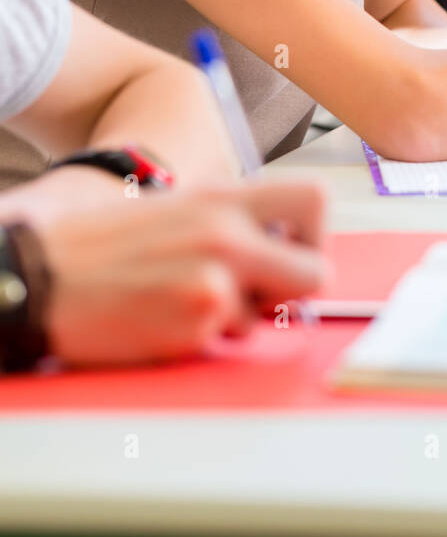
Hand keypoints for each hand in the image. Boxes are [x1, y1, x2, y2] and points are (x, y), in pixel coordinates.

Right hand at [38, 177, 329, 366]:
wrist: (39, 272)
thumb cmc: (103, 247)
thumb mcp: (177, 211)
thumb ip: (231, 225)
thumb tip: (281, 255)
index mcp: (223, 196)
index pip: (315, 198)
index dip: (316, 235)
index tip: (292, 253)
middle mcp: (228, 231)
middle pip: (317, 272)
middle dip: (295, 294)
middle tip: (260, 299)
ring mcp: (215, 276)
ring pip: (267, 316)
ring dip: (236, 319)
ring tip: (180, 301)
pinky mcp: (196, 319)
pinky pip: (225, 340)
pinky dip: (201, 337)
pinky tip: (161, 319)